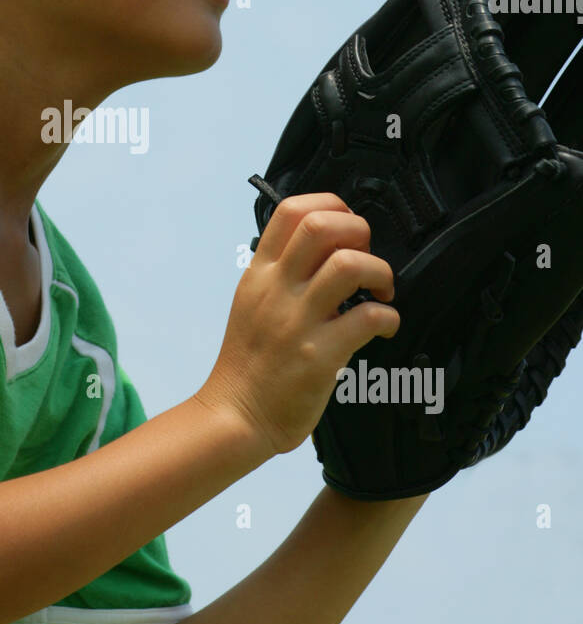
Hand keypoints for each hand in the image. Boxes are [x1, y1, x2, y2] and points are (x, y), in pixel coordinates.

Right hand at [196, 193, 399, 456]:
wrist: (235, 416)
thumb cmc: (248, 363)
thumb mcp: (252, 303)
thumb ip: (281, 275)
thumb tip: (325, 252)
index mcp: (260, 273)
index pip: (291, 210)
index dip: (332, 207)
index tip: (348, 232)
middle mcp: (276, 289)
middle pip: (321, 225)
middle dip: (359, 232)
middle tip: (367, 261)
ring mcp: (297, 321)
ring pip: (349, 265)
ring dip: (379, 272)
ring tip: (380, 292)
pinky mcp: (319, 355)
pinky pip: (368, 318)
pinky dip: (388, 317)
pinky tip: (384, 328)